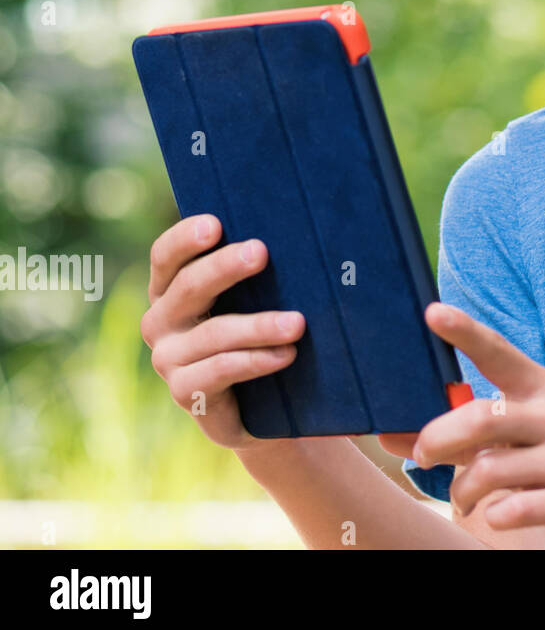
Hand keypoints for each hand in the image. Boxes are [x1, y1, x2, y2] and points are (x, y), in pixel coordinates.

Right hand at [139, 214, 304, 450]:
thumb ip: (257, 271)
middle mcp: (161, 321)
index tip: (215, 224)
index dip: (185, 239)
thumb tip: (295, 235)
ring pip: (215, 333)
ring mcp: (168, 359)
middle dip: (225, 268)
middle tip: (261, 252)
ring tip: (297, 323)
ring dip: (259, 326)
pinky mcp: (185, 392)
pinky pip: (222, 370)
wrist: (260, 405)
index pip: (166, 256)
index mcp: (171, 289)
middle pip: (189, 287)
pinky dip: (256, 360)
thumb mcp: (254, 298)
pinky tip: (286, 354)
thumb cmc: (259, 334)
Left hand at [381, 303, 544, 548]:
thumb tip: (395, 434)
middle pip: (480, 418)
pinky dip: (492, 515)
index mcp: (541, 388)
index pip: (497, 352)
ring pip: (488, 470)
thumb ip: (464, 429)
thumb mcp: (525, 429)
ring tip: (464, 497)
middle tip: (421, 455)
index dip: (464, 331)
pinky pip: (512, 509)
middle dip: (437, 440)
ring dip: (461, 490)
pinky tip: (497, 513)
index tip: (433, 313)